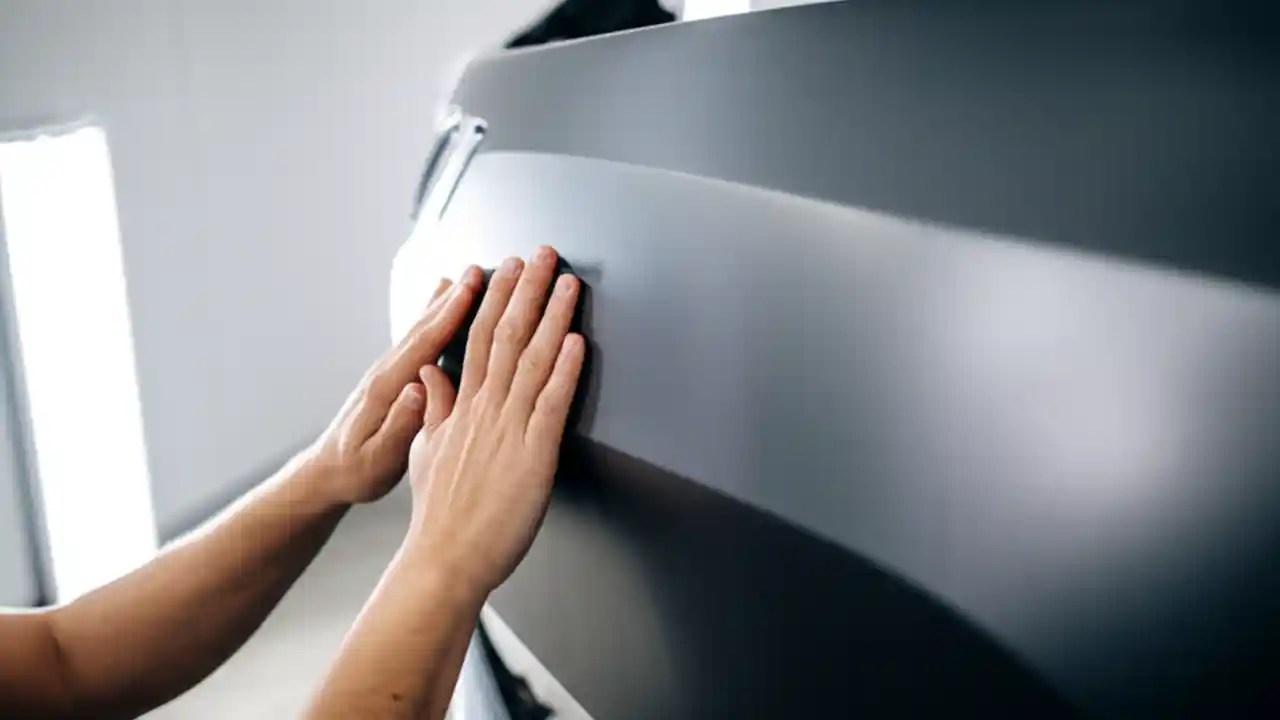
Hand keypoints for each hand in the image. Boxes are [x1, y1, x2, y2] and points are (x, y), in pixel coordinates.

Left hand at [306, 266, 485, 505]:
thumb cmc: (355, 472)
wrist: (326, 473)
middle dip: (452, 298)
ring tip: (464, 278)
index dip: (450, 314)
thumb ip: (399, 423)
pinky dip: (432, 318)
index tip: (472, 287)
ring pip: (420, 329)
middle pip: (424, 327)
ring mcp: (388, 371)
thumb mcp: (378, 459)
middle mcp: (387, 372)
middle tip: (479, 270)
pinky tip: (440, 307)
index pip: (425, 344)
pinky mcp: (392, 377)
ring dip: (443, 302)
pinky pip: (418, 340)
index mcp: (387, 389)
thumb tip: (417, 389)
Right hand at [406, 246, 584, 597]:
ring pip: (532, 360)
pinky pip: (552, 403)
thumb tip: (431, 375)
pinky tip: (577, 340)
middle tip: (542, 253)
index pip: (478, 338)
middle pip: (507, 335)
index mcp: (461, 406)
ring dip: (553, 316)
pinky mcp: (533, 455)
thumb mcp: (427, 451)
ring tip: (567, 281)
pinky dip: (566, 370)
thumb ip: (435, 408)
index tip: (506, 267)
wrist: (444, 557)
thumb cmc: (440, 512)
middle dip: (526, 290)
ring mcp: (508, 429)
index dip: (496, 298)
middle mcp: (484, 409)